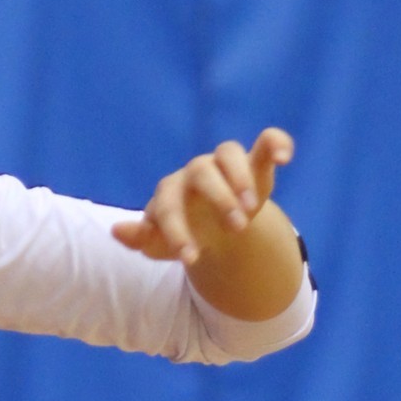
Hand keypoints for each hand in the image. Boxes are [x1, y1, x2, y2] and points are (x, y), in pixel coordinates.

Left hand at [111, 127, 294, 265]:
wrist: (214, 227)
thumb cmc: (184, 233)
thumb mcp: (163, 243)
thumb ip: (142, 238)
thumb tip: (116, 230)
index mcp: (170, 192)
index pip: (167, 205)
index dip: (176, 231)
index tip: (190, 259)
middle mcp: (195, 172)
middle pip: (201, 172)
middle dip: (218, 199)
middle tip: (235, 228)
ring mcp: (224, 165)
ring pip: (229, 153)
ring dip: (240, 177)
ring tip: (252, 206)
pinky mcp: (253, 163)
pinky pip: (266, 141)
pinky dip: (276, 143)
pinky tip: (284, 157)